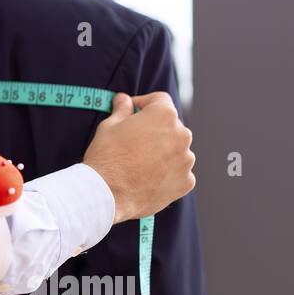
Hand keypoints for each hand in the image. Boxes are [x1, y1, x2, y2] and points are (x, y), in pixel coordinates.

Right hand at [82, 92, 195, 223]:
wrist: (107, 194)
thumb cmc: (107, 157)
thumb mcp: (109, 126)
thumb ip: (122, 110)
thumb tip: (124, 100)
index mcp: (164, 115)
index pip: (160, 100)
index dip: (144, 103)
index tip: (134, 111)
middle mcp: (181, 135)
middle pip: (170, 125)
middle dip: (155, 129)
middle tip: (134, 140)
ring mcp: (186, 160)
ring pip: (176, 149)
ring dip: (163, 151)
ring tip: (140, 162)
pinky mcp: (185, 182)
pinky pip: (179, 171)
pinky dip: (167, 172)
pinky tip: (147, 177)